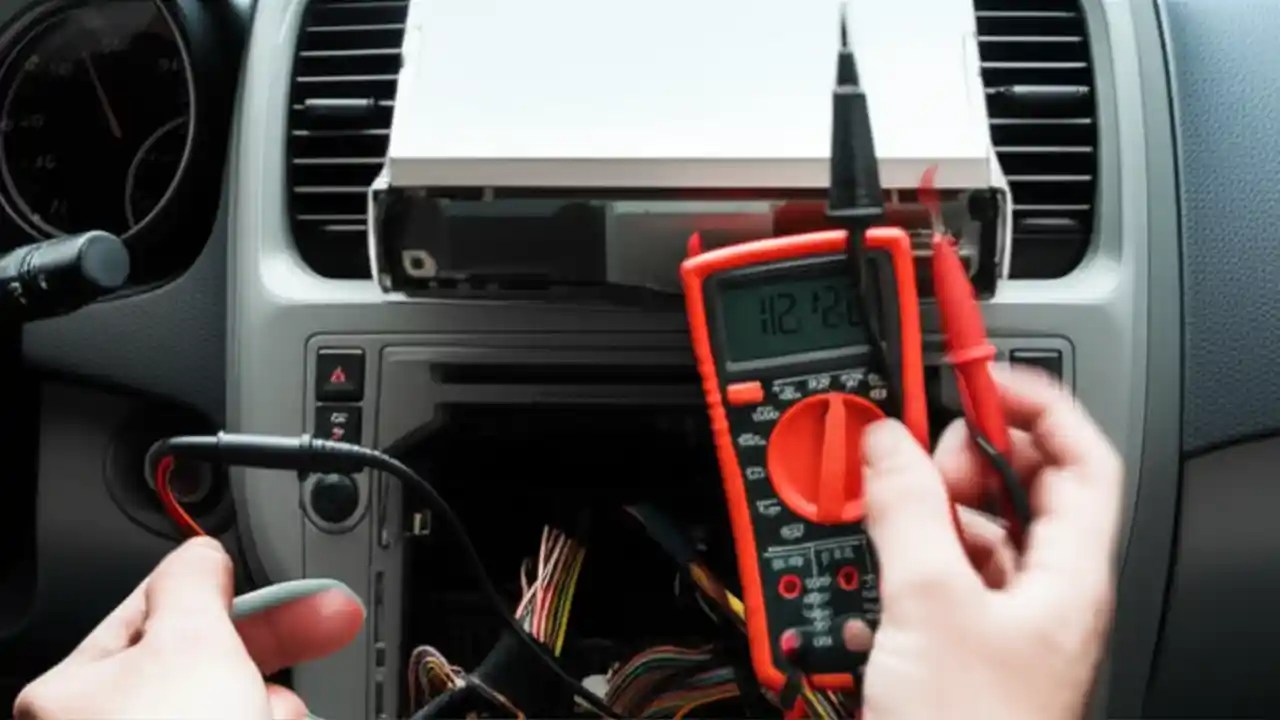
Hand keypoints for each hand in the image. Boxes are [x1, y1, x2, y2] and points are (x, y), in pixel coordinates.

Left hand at [14, 537, 364, 719]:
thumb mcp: (186, 644)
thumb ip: (194, 585)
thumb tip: (200, 554)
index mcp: (80, 693)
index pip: (166, 614)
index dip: (237, 594)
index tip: (301, 588)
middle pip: (213, 667)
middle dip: (268, 661)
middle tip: (334, 624)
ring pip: (248, 711)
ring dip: (278, 712)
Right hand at [853, 365, 1122, 719]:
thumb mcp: (932, 605)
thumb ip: (909, 510)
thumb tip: (888, 442)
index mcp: (1067, 574)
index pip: (1081, 457)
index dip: (1037, 405)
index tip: (978, 378)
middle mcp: (1041, 595)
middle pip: (1018, 491)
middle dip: (962, 459)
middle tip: (915, 452)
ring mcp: (997, 623)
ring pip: (967, 534)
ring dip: (921, 510)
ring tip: (880, 508)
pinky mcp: (954, 649)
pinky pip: (934, 578)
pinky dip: (899, 558)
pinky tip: (869, 571)